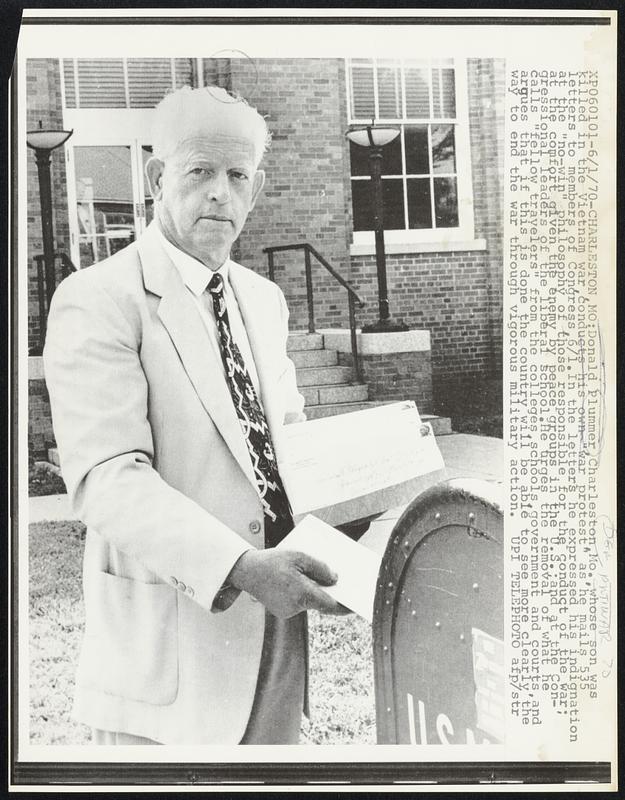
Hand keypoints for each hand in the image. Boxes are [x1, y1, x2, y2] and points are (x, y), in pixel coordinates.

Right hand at [227, 549, 350, 618]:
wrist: (246, 571)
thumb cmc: (272, 561)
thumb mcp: (298, 556)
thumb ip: (319, 567)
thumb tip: (335, 579)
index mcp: (302, 594)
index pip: (331, 605)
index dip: (345, 606)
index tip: (356, 605)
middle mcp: (296, 606)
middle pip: (320, 602)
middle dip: (329, 593)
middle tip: (342, 584)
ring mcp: (288, 611)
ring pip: (309, 602)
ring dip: (314, 591)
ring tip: (321, 578)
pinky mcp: (281, 611)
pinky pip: (299, 602)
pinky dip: (303, 593)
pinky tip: (302, 581)